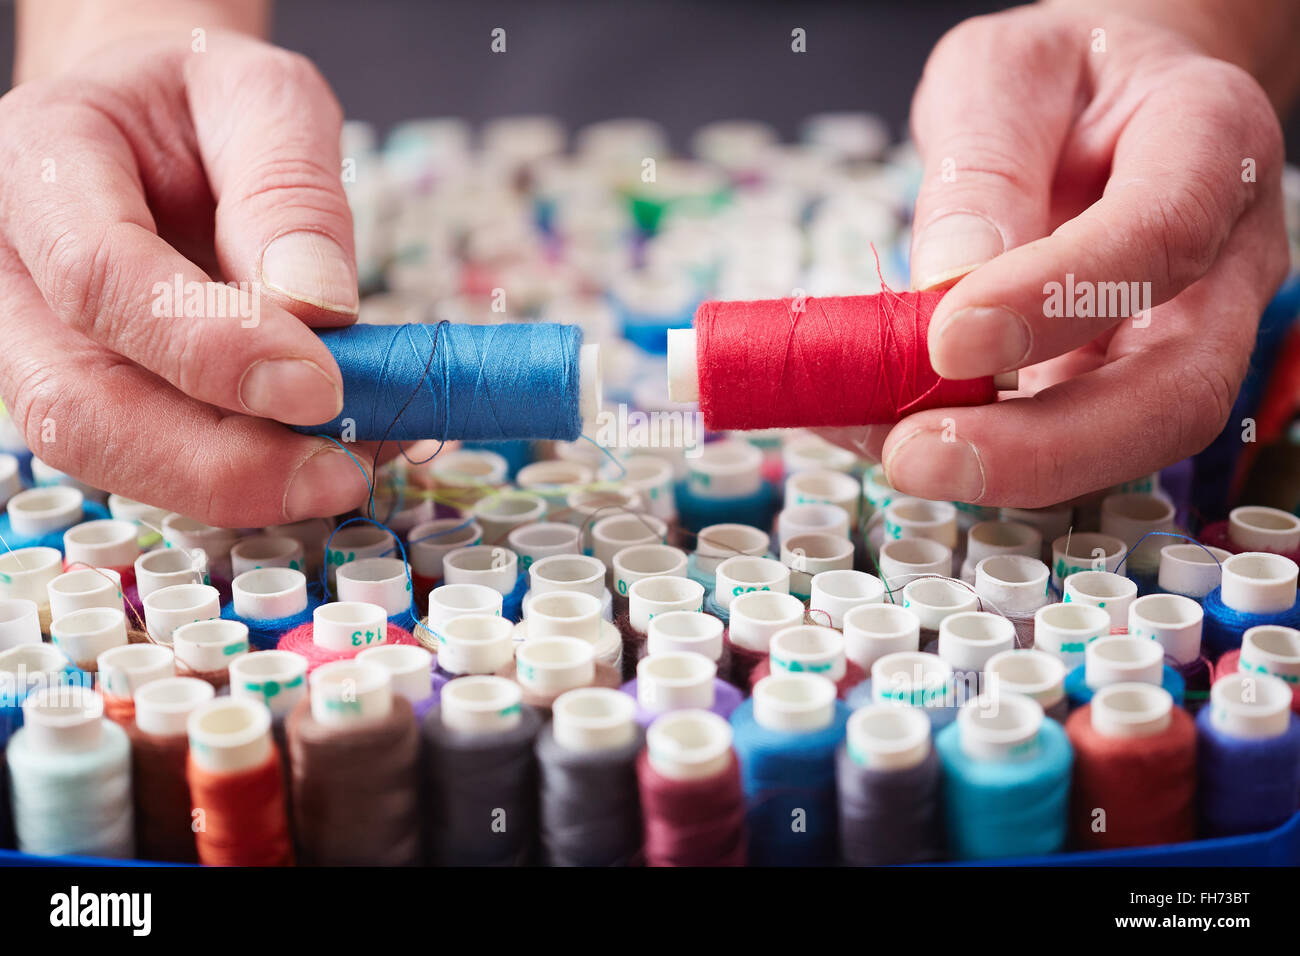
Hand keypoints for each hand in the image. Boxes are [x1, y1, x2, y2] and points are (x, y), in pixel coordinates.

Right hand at [0, 29, 373, 525]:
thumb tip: (317, 309)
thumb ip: (289, 191)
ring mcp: (36, 343)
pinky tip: (319, 460)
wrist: (162, 128)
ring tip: (344, 470)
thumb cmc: (207, 108)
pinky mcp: (88, 393)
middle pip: (79, 403)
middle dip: (219, 461)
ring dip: (234, 484)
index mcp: (39, 161)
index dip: (213, 347)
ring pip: (108, 452)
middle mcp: (12, 268)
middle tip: (339, 473)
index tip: (322, 386)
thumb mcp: (267, 101)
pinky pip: (152, 459)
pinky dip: (241, 475)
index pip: (100, 277)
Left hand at [830, 5, 1288, 506]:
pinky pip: (1068, 443)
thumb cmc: (1062, 80)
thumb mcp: (1002, 75)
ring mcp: (1186, 335)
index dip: (1055, 301)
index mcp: (1210, 144)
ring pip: (1129, 443)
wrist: (1107, 106)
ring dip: (1004, 468)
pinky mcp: (1127, 384)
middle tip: (915, 455)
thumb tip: (949, 280)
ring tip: (888, 447)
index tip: (949, 339)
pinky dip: (975, 452)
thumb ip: (981, 165)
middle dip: (1042, 449)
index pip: (1158, 236)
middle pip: (1174, 391)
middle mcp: (1223, 259)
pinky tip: (885, 430)